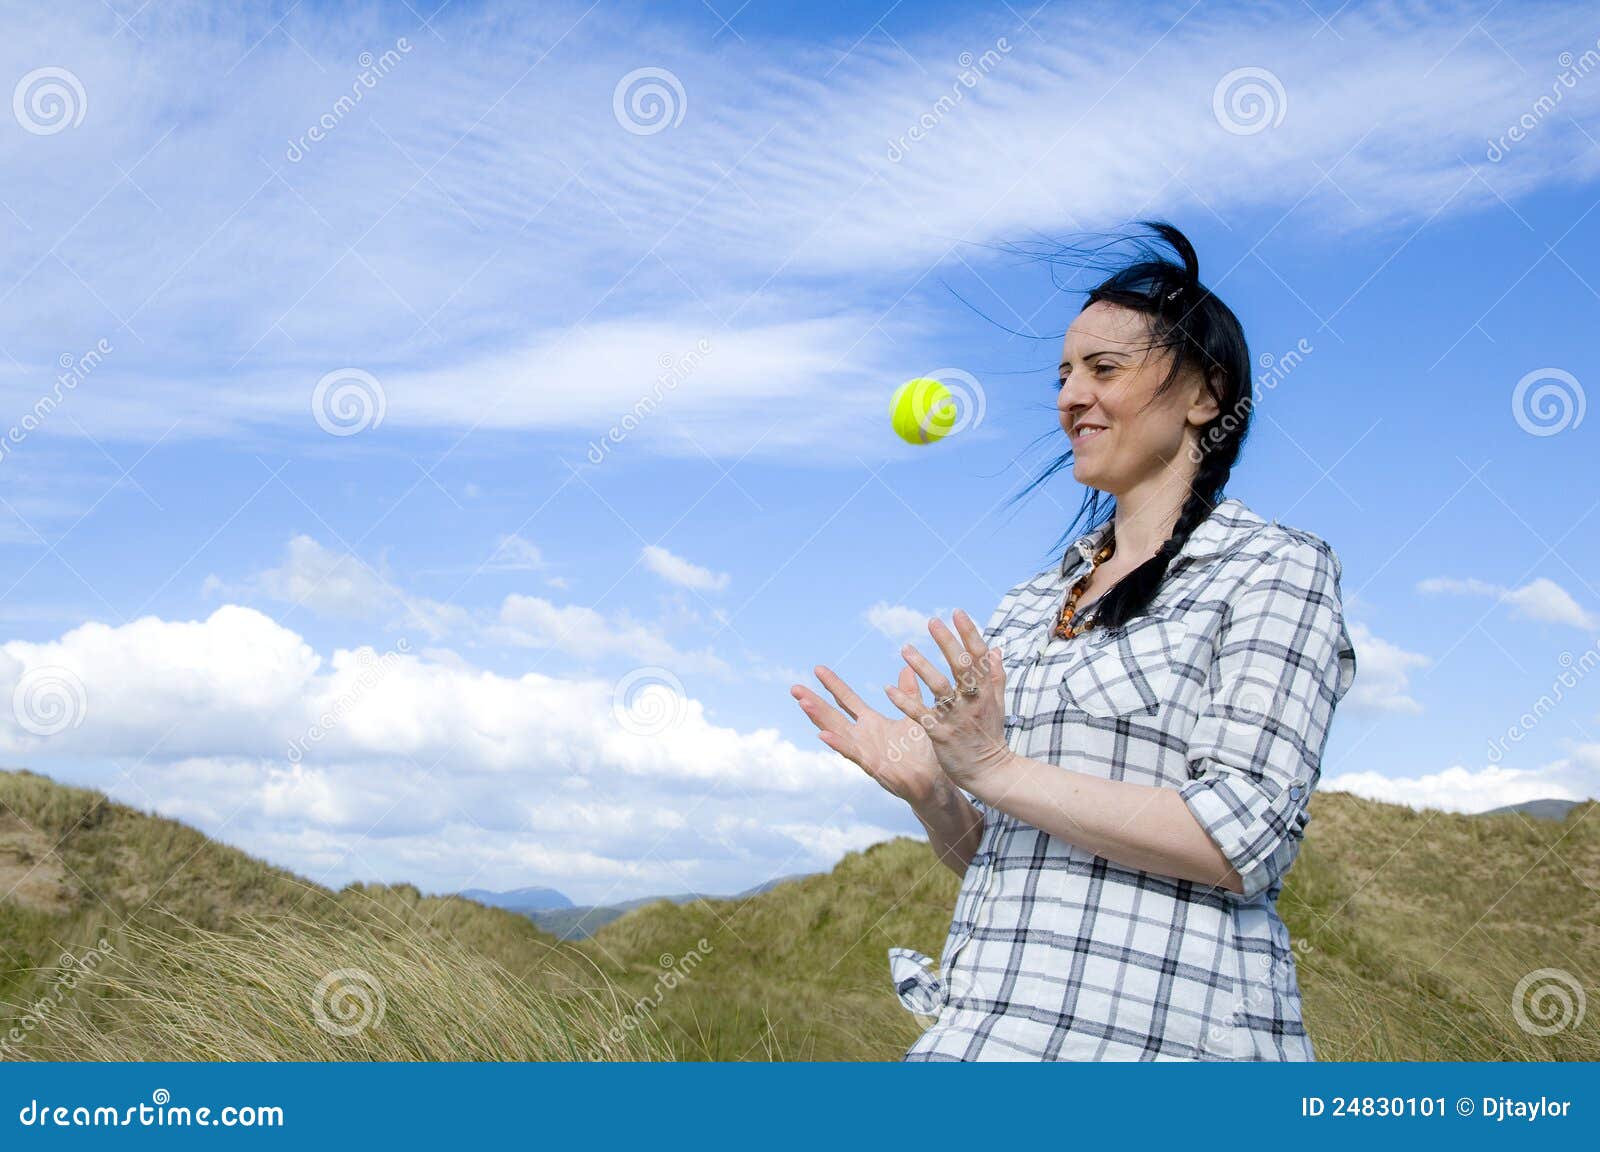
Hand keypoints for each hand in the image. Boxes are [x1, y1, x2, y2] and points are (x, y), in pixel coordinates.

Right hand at [791, 664, 947, 806]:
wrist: (935, 781)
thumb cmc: (923, 752)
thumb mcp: (914, 716)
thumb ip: (908, 694)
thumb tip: (907, 668)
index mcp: (872, 723)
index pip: (847, 700)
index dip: (833, 685)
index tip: (818, 668)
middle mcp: (863, 736)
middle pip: (833, 715)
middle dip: (814, 702)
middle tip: (795, 688)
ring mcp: (865, 751)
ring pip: (837, 732)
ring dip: (820, 719)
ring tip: (803, 704)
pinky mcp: (873, 766)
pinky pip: (853, 754)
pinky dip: (838, 744)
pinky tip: (823, 735)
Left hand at [886, 609, 1015, 789]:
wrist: (991, 773)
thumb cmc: (990, 736)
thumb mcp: (997, 704)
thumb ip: (994, 676)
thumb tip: (995, 649)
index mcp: (985, 691)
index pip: (979, 656)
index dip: (969, 633)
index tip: (957, 612)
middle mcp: (972, 701)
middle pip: (962, 667)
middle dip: (947, 642)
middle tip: (932, 621)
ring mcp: (957, 718)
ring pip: (940, 688)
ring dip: (922, 666)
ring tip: (904, 648)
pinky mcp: (941, 735)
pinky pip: (920, 715)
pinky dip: (905, 702)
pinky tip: (888, 689)